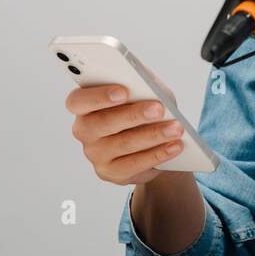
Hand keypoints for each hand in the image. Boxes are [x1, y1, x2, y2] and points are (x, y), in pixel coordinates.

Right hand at [66, 84, 185, 185]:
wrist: (153, 140)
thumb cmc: (144, 106)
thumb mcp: (144, 89)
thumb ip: (141, 82)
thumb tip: (148, 82)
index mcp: (84, 105)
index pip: (78, 101)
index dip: (98, 96)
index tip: (123, 91)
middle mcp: (84, 130)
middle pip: (102, 123)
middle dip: (133, 115)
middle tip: (158, 109)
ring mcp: (96, 154)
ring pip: (123, 144)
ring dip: (153, 135)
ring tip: (176, 128)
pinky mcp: (112, 173)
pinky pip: (135, 165)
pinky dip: (158, 154)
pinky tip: (175, 146)